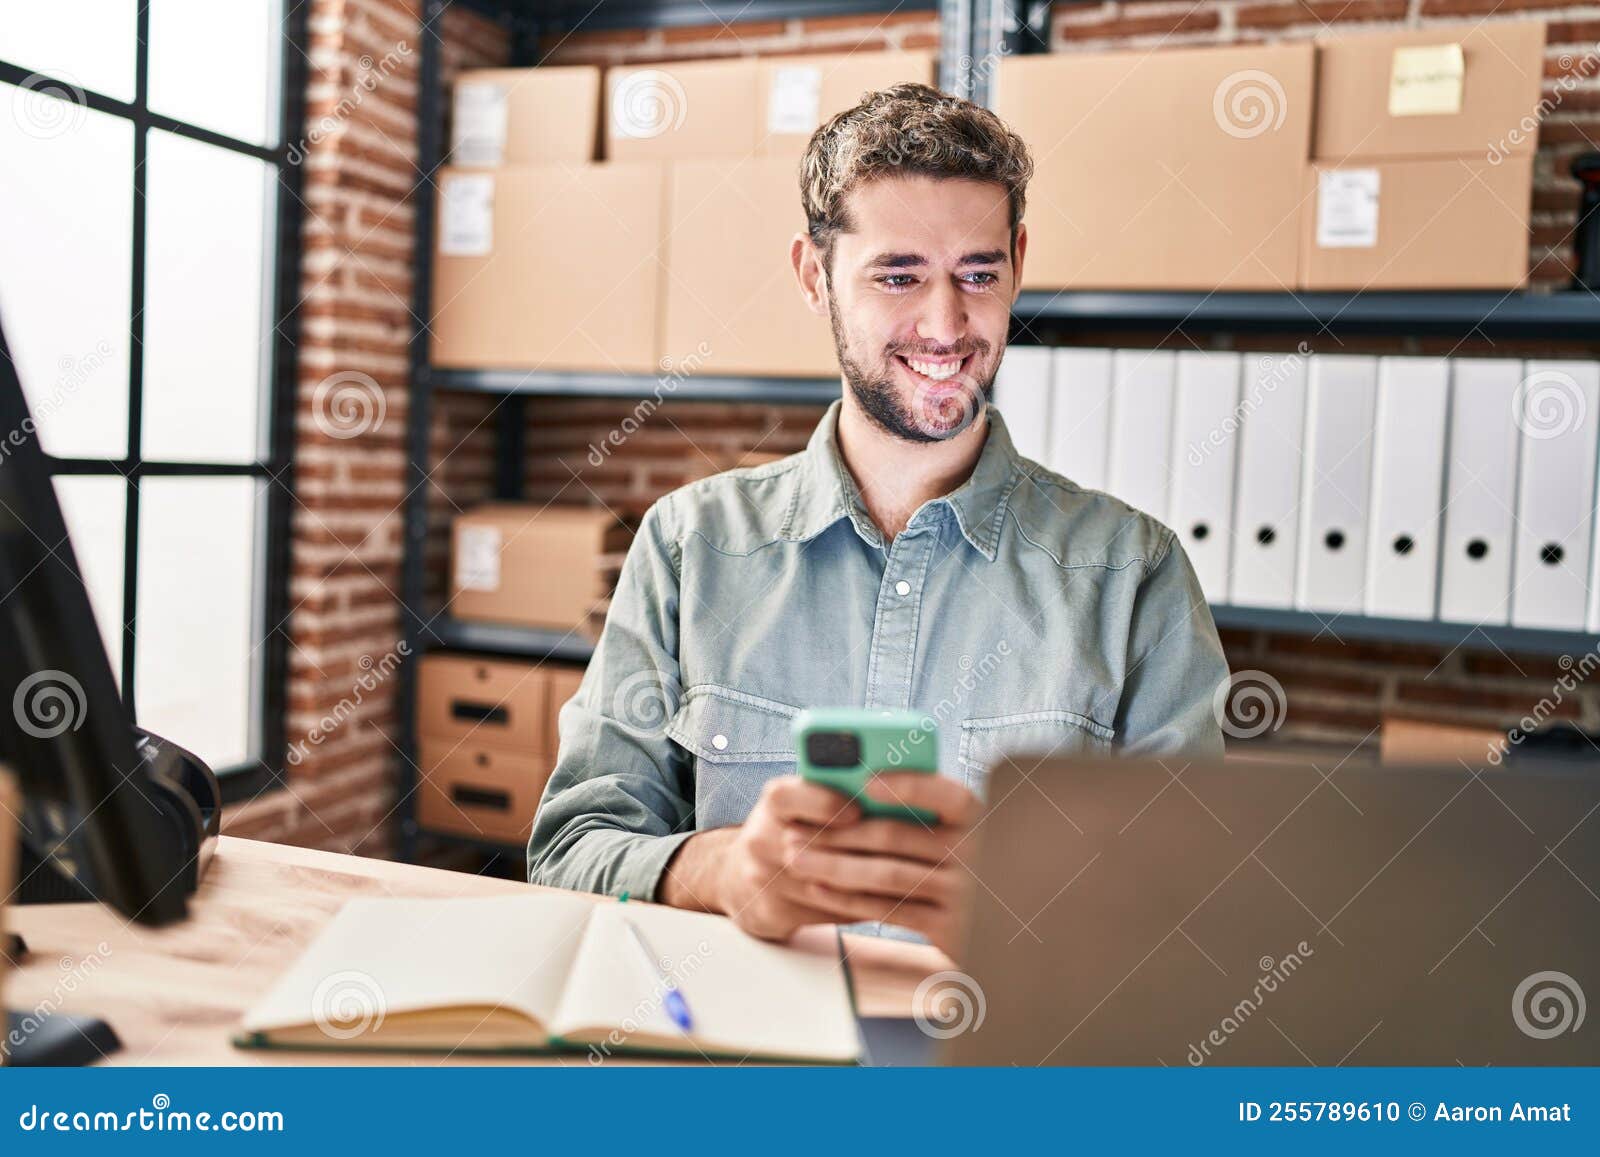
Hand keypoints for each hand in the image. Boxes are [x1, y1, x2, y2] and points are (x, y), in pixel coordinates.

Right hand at [660, 772, 980, 955]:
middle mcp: (761, 838)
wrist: (737, 876)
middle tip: (907, 851)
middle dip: (863, 849)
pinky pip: (826, 912)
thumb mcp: (802, 801)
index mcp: (774, 802)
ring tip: (910, 876)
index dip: (823, 803)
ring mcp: (762, 879)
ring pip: (827, 884)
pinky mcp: (771, 913)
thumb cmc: (788, 828)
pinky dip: (861, 906)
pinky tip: (890, 900)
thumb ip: (837, 792)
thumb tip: (899, 787)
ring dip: (871, 881)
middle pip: (814, 846)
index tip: (858, 810)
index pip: (789, 795)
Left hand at [781, 773, 979, 954]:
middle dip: (838, 832)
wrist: (997, 928)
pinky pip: (889, 909)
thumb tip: (858, 791)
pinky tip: (819, 887)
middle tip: (796, 830)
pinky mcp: (948, 930)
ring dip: (833, 864)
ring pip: (885, 874)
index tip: (866, 782)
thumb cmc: (961, 866)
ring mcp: (964, 896)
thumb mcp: (958, 835)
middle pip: (898, 836)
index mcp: (983, 822)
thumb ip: (924, 814)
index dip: (911, 787)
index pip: (952, 797)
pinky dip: (848, 898)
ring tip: (797, 857)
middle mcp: (978, 857)